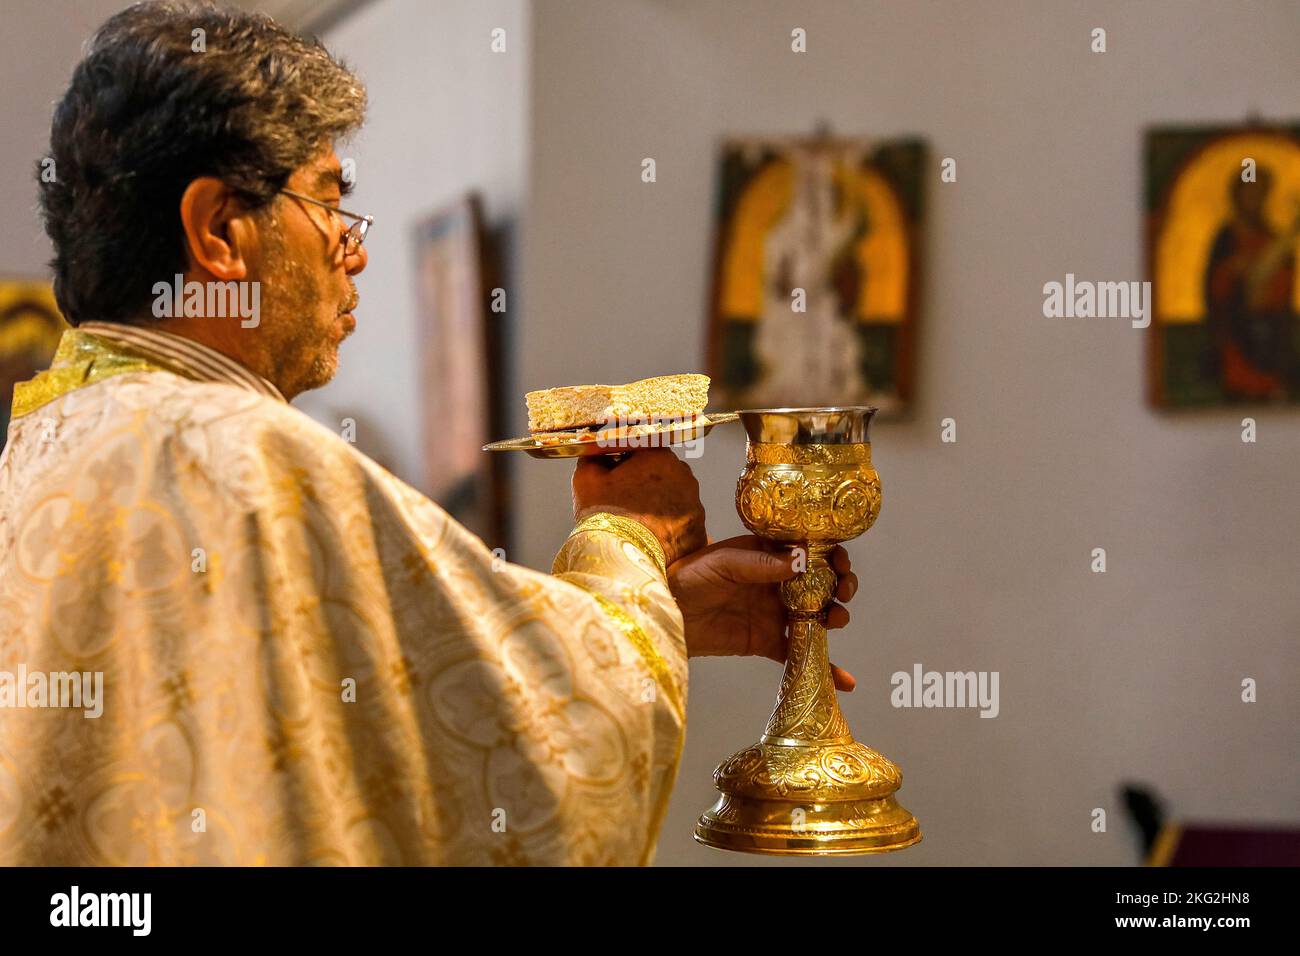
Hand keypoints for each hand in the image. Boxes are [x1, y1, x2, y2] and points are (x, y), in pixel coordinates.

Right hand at [571, 448, 706, 566]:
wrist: (620, 559)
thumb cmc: (603, 516)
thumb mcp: (587, 478)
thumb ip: (594, 457)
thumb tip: (597, 455)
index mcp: (659, 456)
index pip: (644, 450)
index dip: (627, 462)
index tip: (616, 475)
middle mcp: (685, 476)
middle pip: (664, 474)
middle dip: (647, 483)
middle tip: (625, 501)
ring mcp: (696, 506)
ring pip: (676, 499)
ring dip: (661, 506)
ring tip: (638, 523)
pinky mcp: (699, 532)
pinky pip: (683, 525)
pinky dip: (670, 529)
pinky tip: (651, 537)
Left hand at [666, 536, 859, 691]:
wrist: (667, 613)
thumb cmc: (689, 577)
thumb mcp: (724, 562)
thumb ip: (761, 563)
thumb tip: (801, 560)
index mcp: (768, 555)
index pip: (809, 552)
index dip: (831, 555)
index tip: (842, 562)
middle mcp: (777, 583)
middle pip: (821, 583)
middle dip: (840, 585)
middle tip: (844, 591)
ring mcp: (775, 613)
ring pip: (816, 616)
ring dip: (835, 617)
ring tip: (837, 619)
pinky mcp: (767, 642)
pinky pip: (799, 654)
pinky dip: (823, 667)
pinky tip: (843, 680)